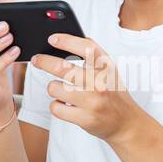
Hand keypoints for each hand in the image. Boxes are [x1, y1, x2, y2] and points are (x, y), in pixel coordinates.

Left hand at [31, 34, 145, 144]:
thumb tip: (70, 38)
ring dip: (54, 88)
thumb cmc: (113, 93)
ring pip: (54, 88)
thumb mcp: (110, 70)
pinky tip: (65, 105)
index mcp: (106, 68)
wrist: (125, 123)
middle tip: (37, 60)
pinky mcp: (84, 119)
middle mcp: (99, 83)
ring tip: (62, 90)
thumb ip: (94, 54)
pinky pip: (55, 107)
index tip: (52, 39)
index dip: (67, 41)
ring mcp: (92, 102)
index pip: (86, 48)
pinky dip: (56, 105)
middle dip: (44, 61)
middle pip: (62, 68)